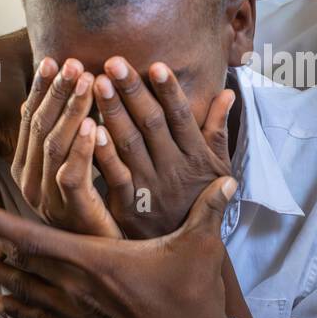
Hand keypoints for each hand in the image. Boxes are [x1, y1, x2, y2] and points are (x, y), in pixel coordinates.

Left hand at [0, 177, 236, 317]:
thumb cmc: (194, 299)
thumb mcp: (201, 247)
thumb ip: (208, 209)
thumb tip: (228, 178)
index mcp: (98, 260)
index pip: (38, 238)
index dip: (2, 224)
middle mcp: (79, 288)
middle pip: (21, 266)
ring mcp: (79, 315)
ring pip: (25, 294)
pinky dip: (19, 310)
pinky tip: (2, 305)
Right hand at [10, 57, 119, 238]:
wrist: (109, 256)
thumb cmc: (96, 204)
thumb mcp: (77, 162)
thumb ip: (69, 130)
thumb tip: (71, 81)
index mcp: (25, 167)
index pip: (27, 119)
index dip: (40, 89)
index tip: (51, 59)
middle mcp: (29, 182)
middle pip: (38, 127)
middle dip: (55, 92)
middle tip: (71, 62)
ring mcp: (47, 198)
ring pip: (54, 146)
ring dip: (72, 111)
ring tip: (87, 81)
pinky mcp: (71, 212)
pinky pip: (72, 175)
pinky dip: (84, 149)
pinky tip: (97, 126)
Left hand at [92, 58, 233, 238]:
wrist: (189, 255)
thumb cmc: (199, 203)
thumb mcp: (218, 169)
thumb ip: (218, 131)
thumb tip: (228, 93)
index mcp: (197, 158)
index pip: (183, 118)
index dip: (170, 92)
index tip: (156, 66)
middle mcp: (174, 170)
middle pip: (151, 125)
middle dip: (133, 92)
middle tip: (114, 62)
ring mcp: (150, 187)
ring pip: (129, 144)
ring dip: (113, 112)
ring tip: (97, 82)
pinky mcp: (128, 204)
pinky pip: (113, 174)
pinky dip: (102, 152)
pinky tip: (89, 127)